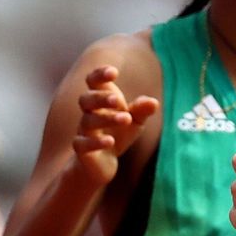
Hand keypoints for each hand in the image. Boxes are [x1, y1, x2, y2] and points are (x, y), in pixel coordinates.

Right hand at [71, 66, 158, 185]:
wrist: (102, 163)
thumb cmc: (118, 134)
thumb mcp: (135, 120)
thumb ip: (142, 110)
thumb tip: (153, 102)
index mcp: (101, 101)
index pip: (93, 81)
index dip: (100, 74)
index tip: (113, 72)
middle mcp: (89, 113)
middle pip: (86, 99)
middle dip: (101, 98)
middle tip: (118, 99)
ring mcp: (83, 131)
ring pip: (88, 121)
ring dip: (107, 119)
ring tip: (126, 119)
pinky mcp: (82, 150)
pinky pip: (82, 143)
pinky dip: (96, 142)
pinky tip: (111, 141)